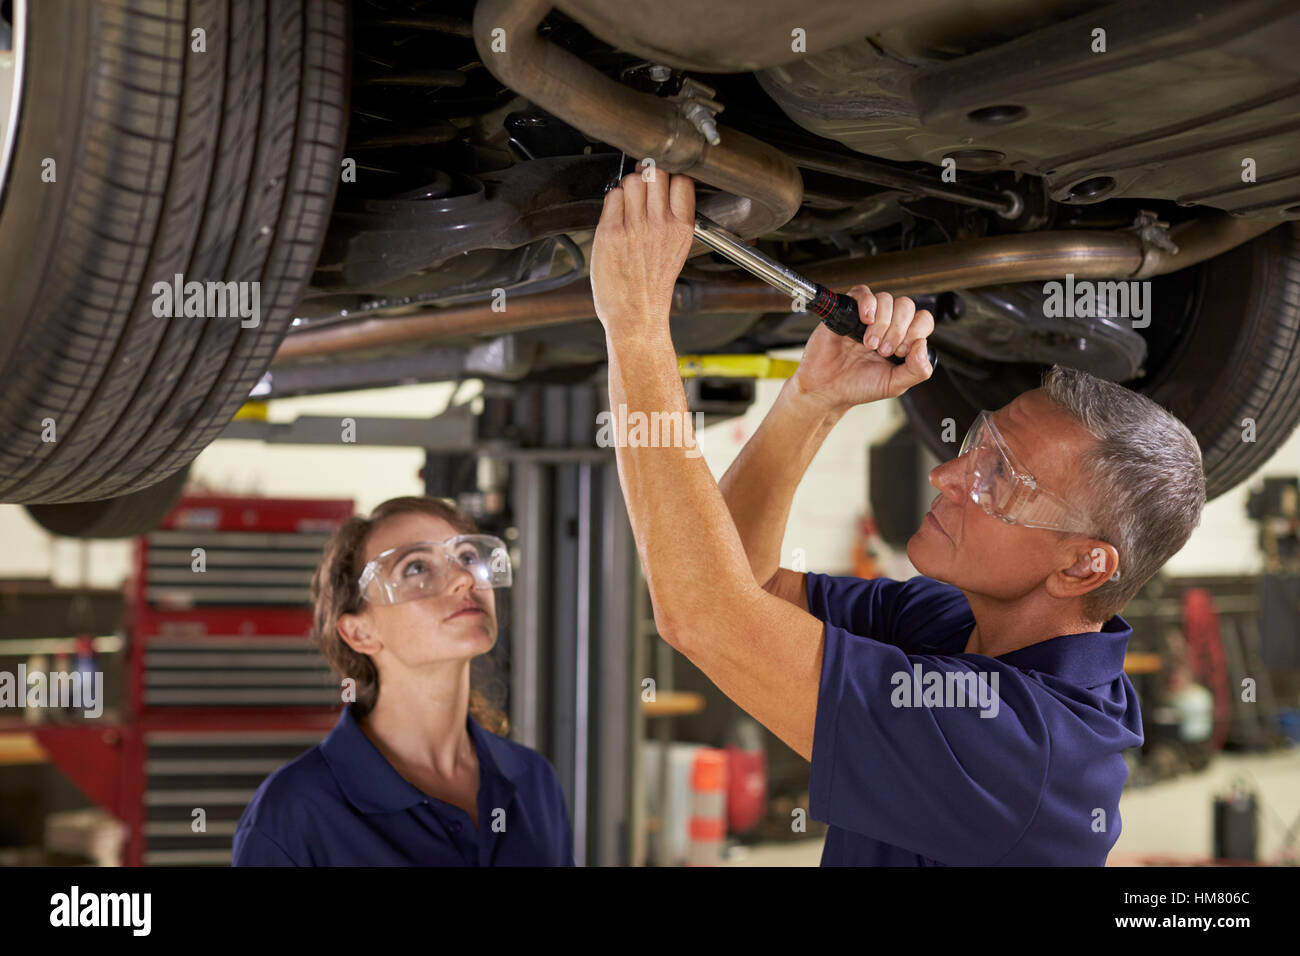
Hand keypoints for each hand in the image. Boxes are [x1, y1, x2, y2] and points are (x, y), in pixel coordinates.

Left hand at [590, 170, 695, 344]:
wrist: (635, 314)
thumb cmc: (653, 285)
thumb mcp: (678, 249)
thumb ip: (673, 217)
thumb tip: (660, 185)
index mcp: (681, 228)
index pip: (682, 180)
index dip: (671, 176)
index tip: (663, 183)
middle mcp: (660, 224)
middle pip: (655, 173)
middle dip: (647, 177)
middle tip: (642, 191)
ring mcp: (635, 227)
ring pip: (632, 180)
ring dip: (628, 187)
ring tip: (628, 206)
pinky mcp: (611, 231)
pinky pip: (611, 196)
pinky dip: (613, 201)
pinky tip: (617, 217)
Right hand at [790, 285, 933, 411]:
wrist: (827, 389)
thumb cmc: (858, 385)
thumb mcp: (895, 384)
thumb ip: (918, 370)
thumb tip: (923, 345)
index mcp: (902, 339)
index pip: (922, 320)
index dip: (916, 332)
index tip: (901, 352)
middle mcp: (887, 324)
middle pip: (906, 306)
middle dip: (898, 330)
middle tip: (883, 351)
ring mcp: (868, 316)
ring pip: (886, 299)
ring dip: (881, 323)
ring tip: (868, 344)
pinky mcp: (848, 311)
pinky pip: (863, 292)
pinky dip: (867, 304)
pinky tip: (864, 321)